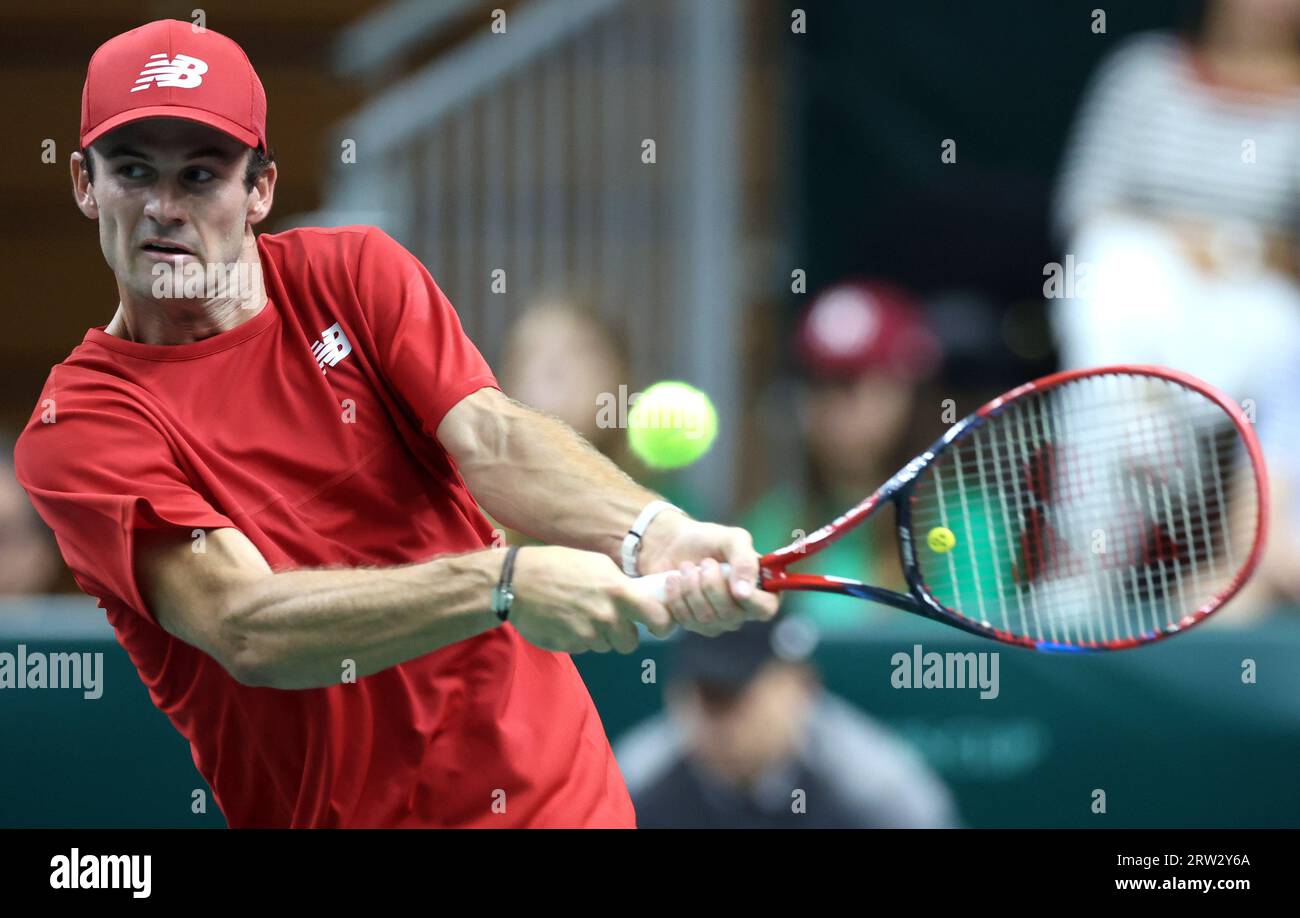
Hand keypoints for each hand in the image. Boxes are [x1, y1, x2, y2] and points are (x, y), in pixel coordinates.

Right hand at [507, 546, 674, 653]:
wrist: (515, 582)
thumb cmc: (558, 565)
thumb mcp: (597, 564)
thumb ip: (621, 584)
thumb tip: (641, 597)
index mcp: (618, 592)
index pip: (659, 619)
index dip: (663, 623)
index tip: (659, 623)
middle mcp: (606, 618)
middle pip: (631, 643)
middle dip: (624, 634)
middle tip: (611, 619)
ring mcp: (587, 636)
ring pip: (606, 646)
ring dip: (599, 636)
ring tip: (580, 614)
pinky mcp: (569, 647)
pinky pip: (583, 648)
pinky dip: (578, 638)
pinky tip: (565, 620)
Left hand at [636, 512, 779, 634]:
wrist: (672, 544)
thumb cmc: (708, 540)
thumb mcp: (732, 539)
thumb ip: (745, 561)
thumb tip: (745, 592)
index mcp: (759, 589)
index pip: (766, 609)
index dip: (751, 601)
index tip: (735, 586)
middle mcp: (741, 611)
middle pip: (731, 615)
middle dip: (712, 585)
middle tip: (705, 562)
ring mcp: (717, 622)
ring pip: (706, 619)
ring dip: (691, 588)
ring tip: (686, 567)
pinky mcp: (692, 624)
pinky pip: (685, 620)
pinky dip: (676, 597)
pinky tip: (674, 580)